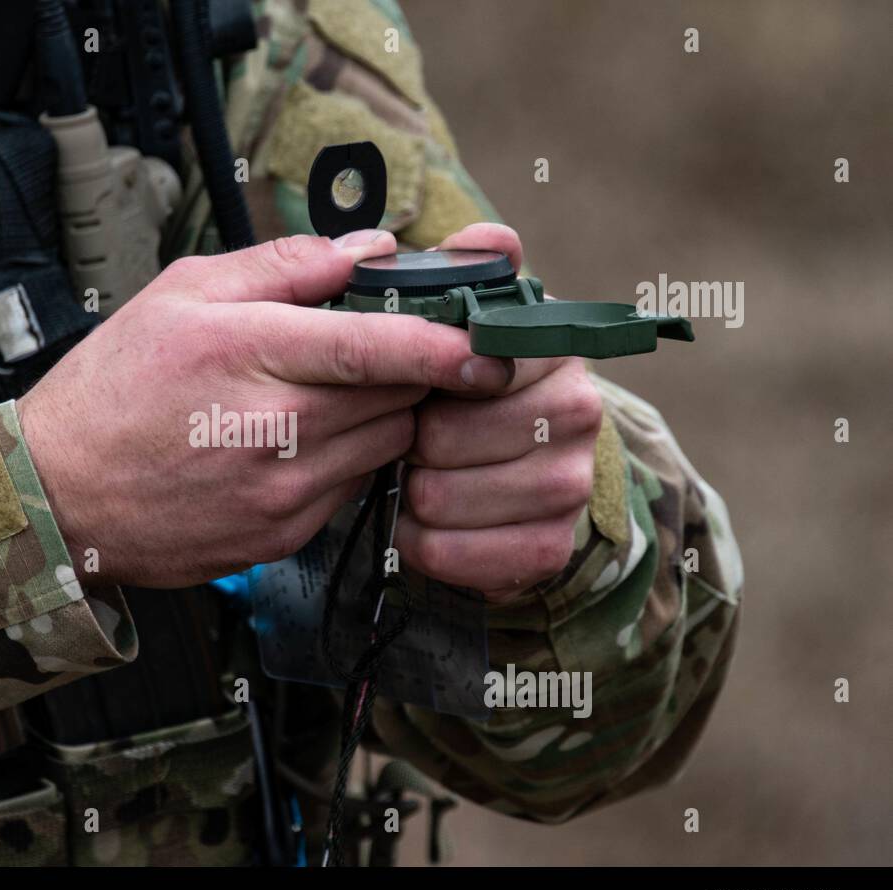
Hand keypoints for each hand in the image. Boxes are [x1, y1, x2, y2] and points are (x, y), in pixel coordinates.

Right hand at [18, 230, 485, 587]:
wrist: (60, 495)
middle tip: (404, 350)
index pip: (373, 347)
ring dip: (384, 416)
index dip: (443, 344)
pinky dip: (348, 458)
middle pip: (395, 398)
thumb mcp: (180, 295)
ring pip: (384, 445)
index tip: (488, 341)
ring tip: (334, 396)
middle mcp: (274, 429)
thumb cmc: (113, 388)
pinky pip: (352, 487)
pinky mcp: (284, 533)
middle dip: (415, 372)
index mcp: (246, 355)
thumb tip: (365, 249)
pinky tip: (301, 442)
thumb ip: (281, 266)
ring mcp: (282, 491)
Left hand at [396, 224, 604, 600]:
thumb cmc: (456, 390)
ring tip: (418, 477)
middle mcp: (580, 411)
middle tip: (412, 437)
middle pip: (444, 436)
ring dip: (410, 493)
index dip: (419, 378)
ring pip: (441, 497)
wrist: (492, 478)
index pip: (469, 360)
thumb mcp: (452, 321)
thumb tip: (492, 238)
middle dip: (407, 441)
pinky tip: (428, 523)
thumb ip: (462, 272)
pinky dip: (425, 543)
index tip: (410, 382)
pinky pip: (453, 554)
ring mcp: (573, 483)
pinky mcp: (551, 548)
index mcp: (552, 345)